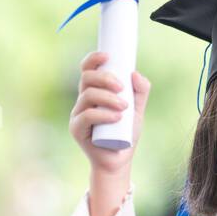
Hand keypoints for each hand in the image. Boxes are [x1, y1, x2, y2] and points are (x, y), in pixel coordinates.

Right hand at [69, 51, 150, 176]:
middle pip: (86, 79)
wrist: (119, 160)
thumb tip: (135, 73)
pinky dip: (103, 114)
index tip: (108, 56)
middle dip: (105, 78)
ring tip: (124, 107)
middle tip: (122, 87)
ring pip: (87, 95)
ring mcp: (78, 114)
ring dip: (107, 97)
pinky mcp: (76, 129)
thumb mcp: (137, 109)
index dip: (93, 59)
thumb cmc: (126, 133)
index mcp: (94, 92)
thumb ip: (140, 91)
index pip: (87, 70)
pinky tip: (117, 117)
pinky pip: (86, 116)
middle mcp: (83, 100)